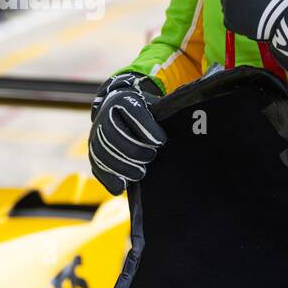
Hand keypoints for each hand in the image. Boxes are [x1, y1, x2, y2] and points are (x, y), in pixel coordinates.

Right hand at [88, 72, 165, 195]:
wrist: (118, 110)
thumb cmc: (145, 111)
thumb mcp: (155, 107)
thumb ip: (167, 115)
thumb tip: (193, 127)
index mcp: (124, 100)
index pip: (133, 112)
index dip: (147, 128)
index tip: (161, 141)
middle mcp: (105, 115)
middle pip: (114, 134)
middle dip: (133, 149)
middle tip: (151, 158)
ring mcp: (96, 134)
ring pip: (103, 152)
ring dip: (122, 166)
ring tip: (140, 173)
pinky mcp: (94, 152)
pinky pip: (97, 166)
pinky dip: (109, 178)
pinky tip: (122, 186)